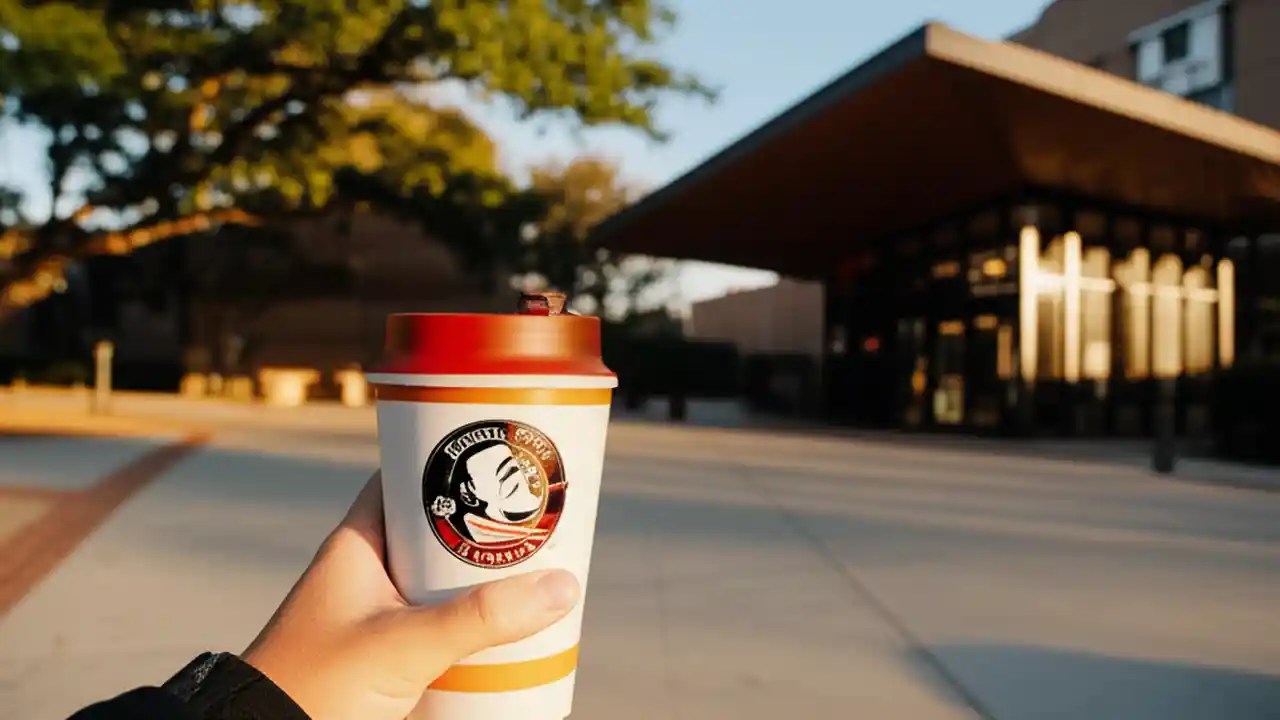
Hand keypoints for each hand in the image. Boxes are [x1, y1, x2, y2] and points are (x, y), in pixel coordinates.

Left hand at [242, 473, 580, 719]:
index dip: (451, 462)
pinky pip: (448, 633)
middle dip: (490, 532)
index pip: (406, 480)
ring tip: (545, 575)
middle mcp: (371, 577)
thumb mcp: (402, 645)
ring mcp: (382, 621)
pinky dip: (481, 631)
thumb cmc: (314, 687)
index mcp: (358, 546)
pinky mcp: (393, 663)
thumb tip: (562, 587)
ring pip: (448, 587)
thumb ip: (479, 619)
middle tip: (544, 523)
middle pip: (441, 536)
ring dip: (490, 585)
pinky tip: (517, 635)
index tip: (503, 457)